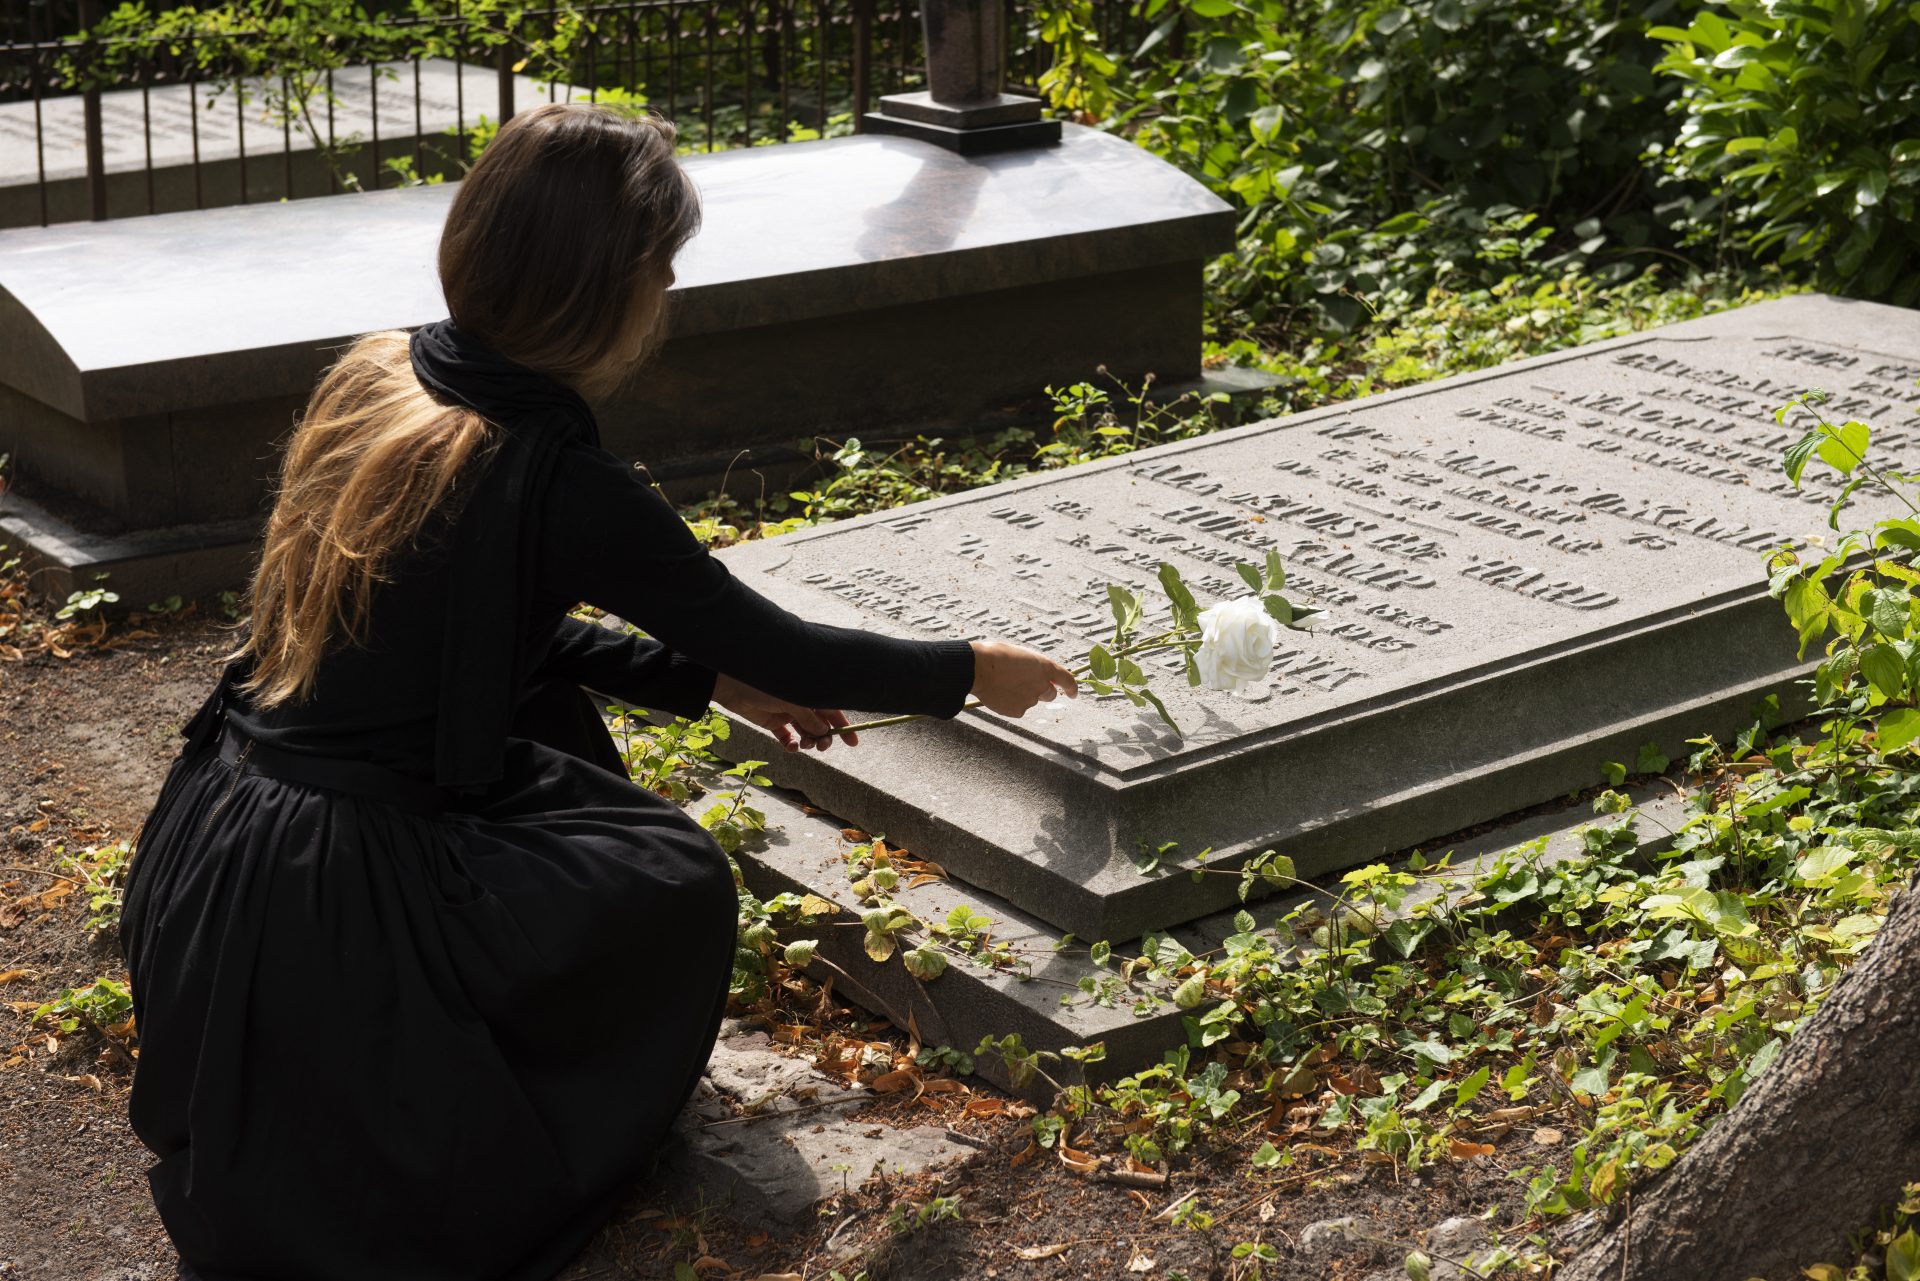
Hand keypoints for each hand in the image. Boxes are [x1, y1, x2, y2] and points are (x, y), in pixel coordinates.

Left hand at [712, 675, 856, 751]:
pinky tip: (792, 747)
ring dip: (809, 741)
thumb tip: (824, 732)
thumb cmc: (763, 684)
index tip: (853, 742)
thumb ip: (808, 717)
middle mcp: (801, 701)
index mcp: (809, 691)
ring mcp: (787, 712)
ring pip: (805, 731)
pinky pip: (787, 737)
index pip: (832, 709)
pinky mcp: (773, 722)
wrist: (731, 684)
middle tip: (822, 747)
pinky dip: (792, 744)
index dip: (843, 725)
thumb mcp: (791, 700)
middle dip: (824, 736)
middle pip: (820, 723)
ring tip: (805, 745)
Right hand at [968, 641, 1078, 716]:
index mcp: (1044, 667)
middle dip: (1042, 691)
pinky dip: (1011, 704)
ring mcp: (1030, 700)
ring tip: (1003, 684)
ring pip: (1030, 701)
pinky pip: (1018, 709)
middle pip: (1049, 694)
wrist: (978, 668)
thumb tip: (1035, 675)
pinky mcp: (1018, 711)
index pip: (1067, 680)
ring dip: (1022, 695)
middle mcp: (1041, 685)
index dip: (1072, 688)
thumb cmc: (996, 655)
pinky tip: (999, 693)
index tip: (1073, 694)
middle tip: (1023, 684)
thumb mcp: (1021, 655)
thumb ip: (1034, 667)